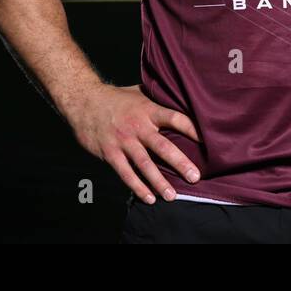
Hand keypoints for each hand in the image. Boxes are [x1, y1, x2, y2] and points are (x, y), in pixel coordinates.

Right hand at [68, 83, 201, 203]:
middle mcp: (138, 126)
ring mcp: (123, 140)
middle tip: (195, 177)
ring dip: (159, 181)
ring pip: (144, 164)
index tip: (207, 141)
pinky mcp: (110, 152)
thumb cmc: (115, 98)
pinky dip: (137, 187)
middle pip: (162, 146)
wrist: (83, 101)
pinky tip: (149, 198)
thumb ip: (157, 99)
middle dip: (180, 162)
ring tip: (172, 196)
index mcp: (148, 110)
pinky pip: (126, 173)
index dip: (191, 129)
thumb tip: (181, 99)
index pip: (175, 118)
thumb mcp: (138, 93)